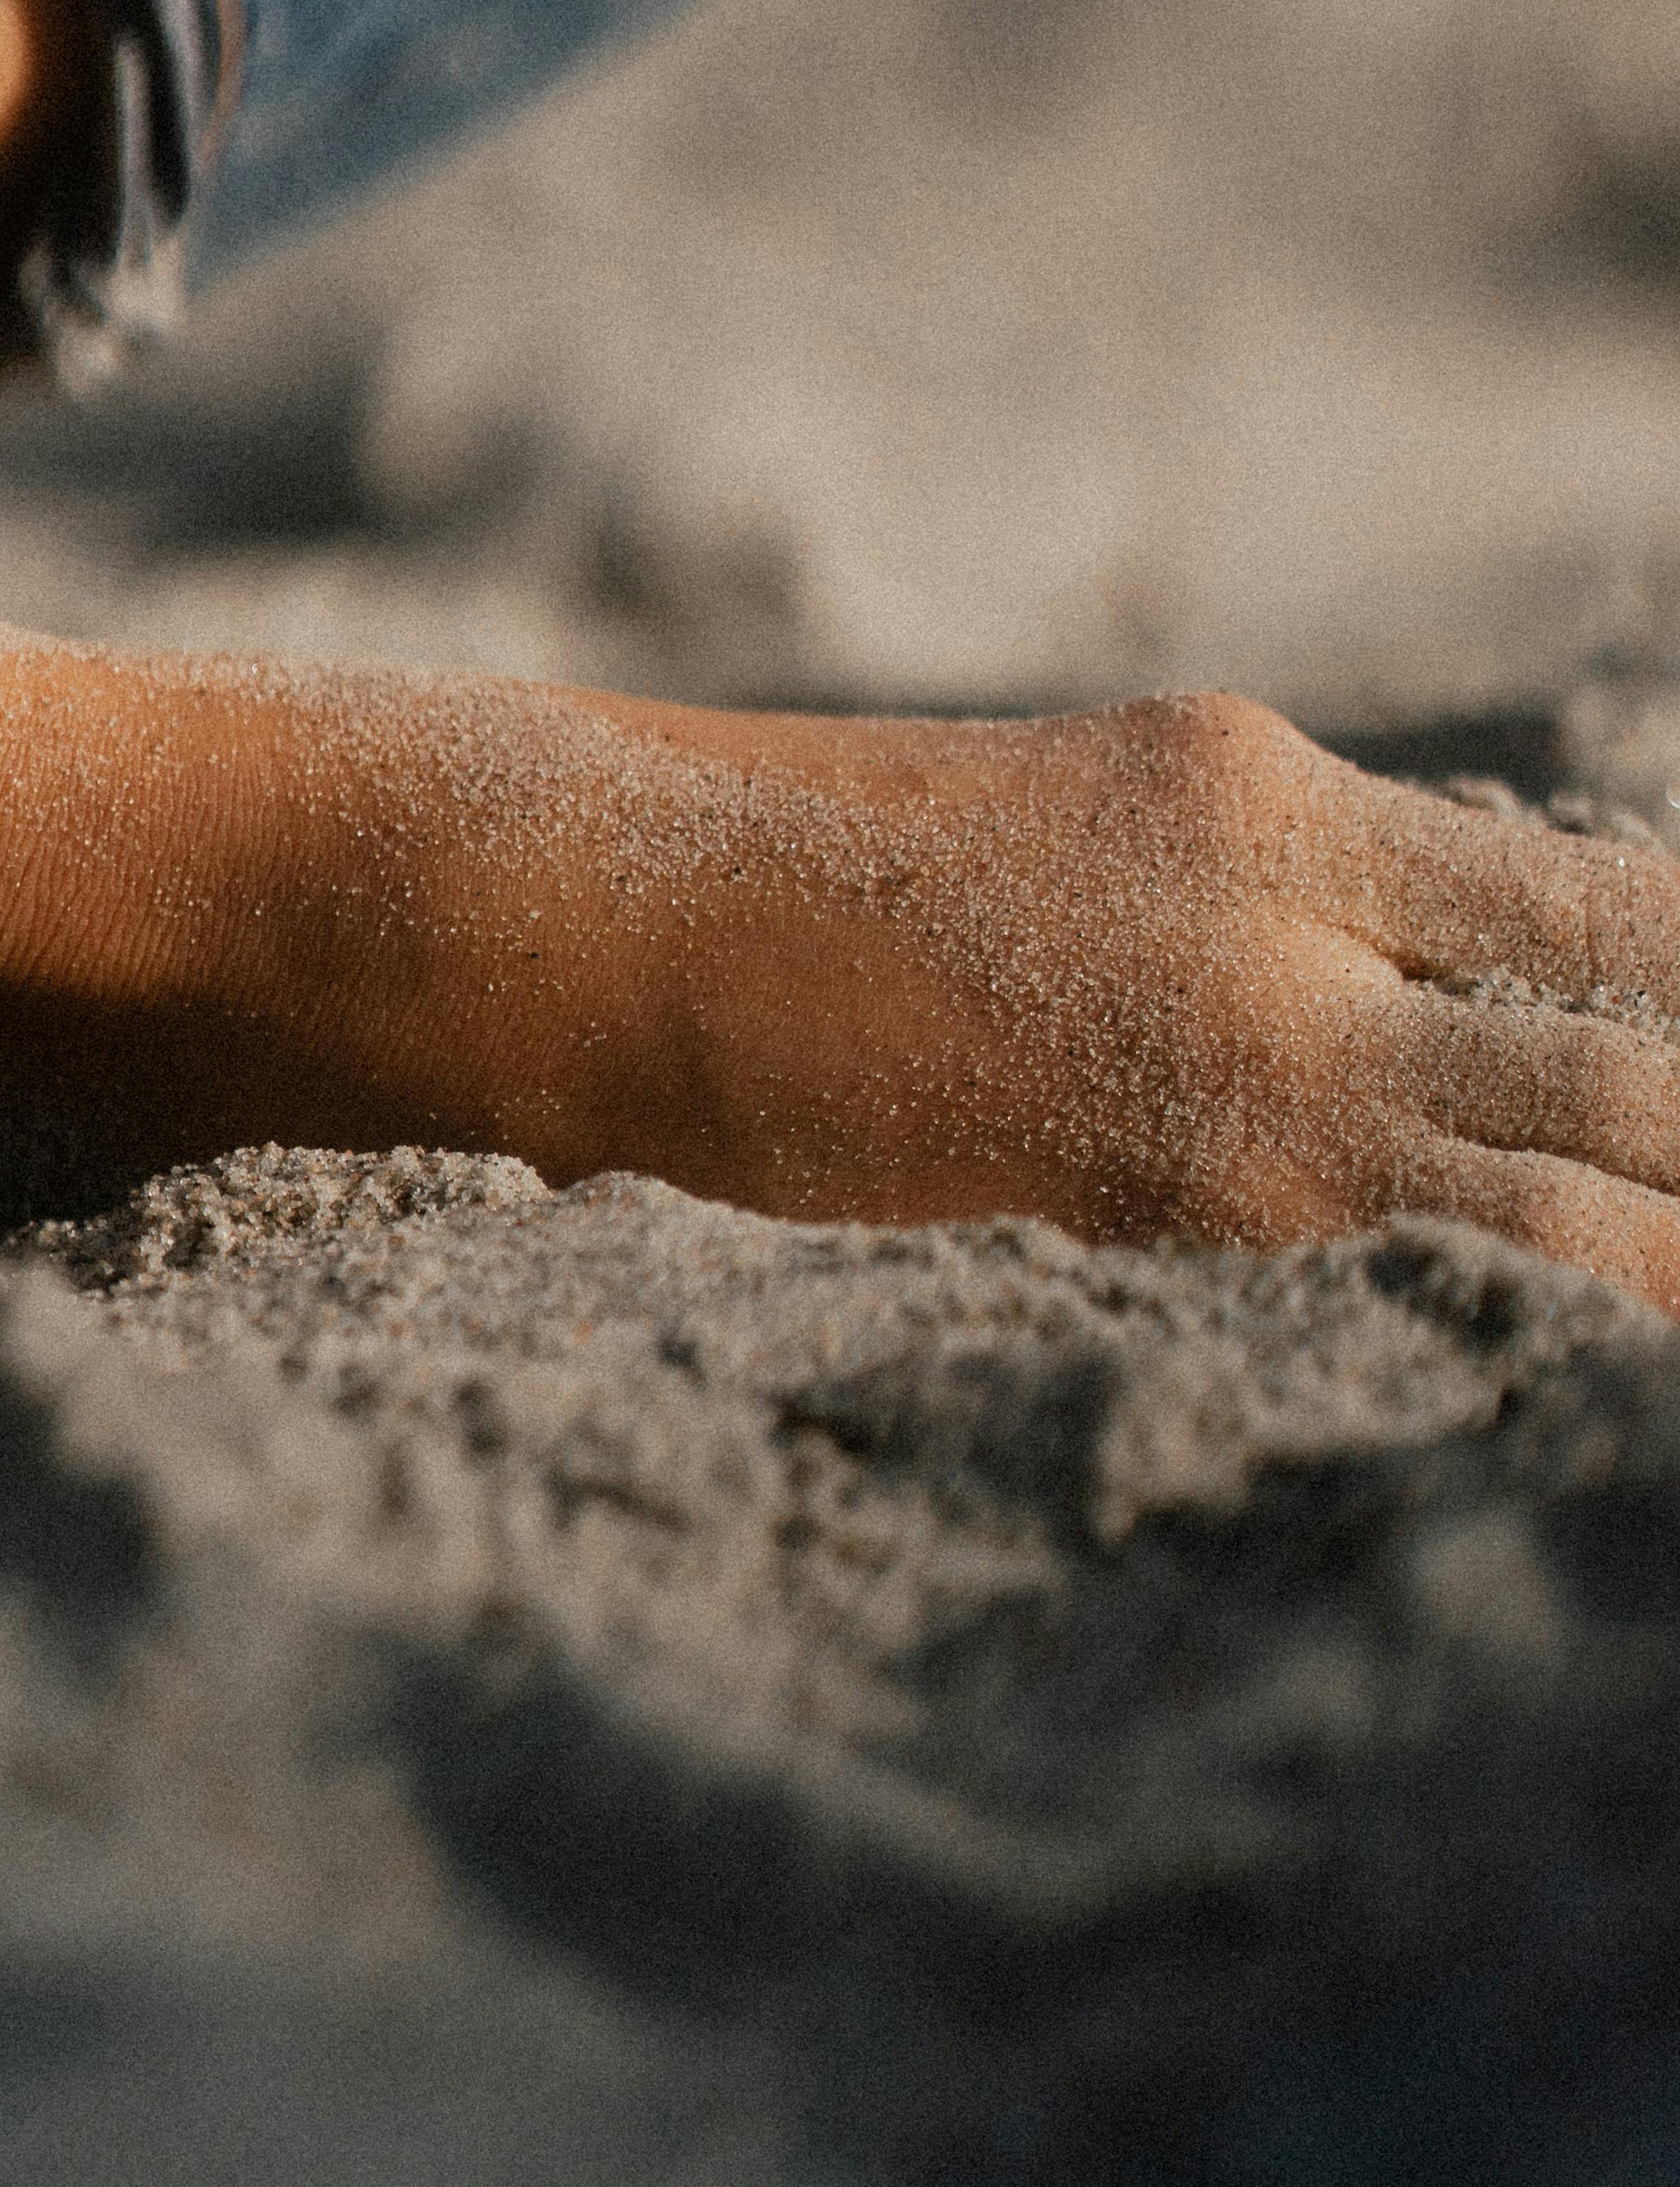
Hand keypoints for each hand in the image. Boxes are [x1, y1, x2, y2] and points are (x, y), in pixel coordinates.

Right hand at [384, 685, 1679, 1300]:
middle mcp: (1296, 882)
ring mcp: (1259, 1029)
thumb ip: (1223, 915)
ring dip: (1674, 1248)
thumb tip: (1365, 1046)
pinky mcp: (1200, 1173)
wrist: (613, 907)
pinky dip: (1592, 1321)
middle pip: (1638, 1022)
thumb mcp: (1052, 843)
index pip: (1590, 897)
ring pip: (1599, 1150)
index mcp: (1256, 783)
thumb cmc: (785, 900)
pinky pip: (1478, 1258)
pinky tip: (1614, 1402)